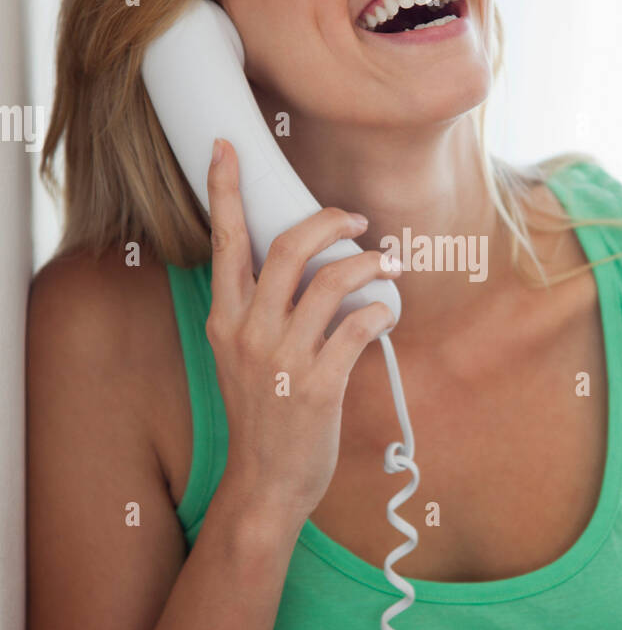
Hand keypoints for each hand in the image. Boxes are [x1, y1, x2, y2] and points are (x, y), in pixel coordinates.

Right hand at [204, 138, 398, 517]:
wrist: (266, 482)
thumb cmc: (262, 414)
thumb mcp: (240, 357)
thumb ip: (257, 310)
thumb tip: (300, 263)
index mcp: (225, 319)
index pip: (224, 240)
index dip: (225, 189)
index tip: (226, 147)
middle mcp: (249, 332)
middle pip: (289, 246)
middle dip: (330, 219)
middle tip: (357, 220)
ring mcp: (284, 359)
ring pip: (331, 280)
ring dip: (369, 263)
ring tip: (389, 266)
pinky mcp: (320, 385)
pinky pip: (358, 326)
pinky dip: (379, 312)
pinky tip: (386, 314)